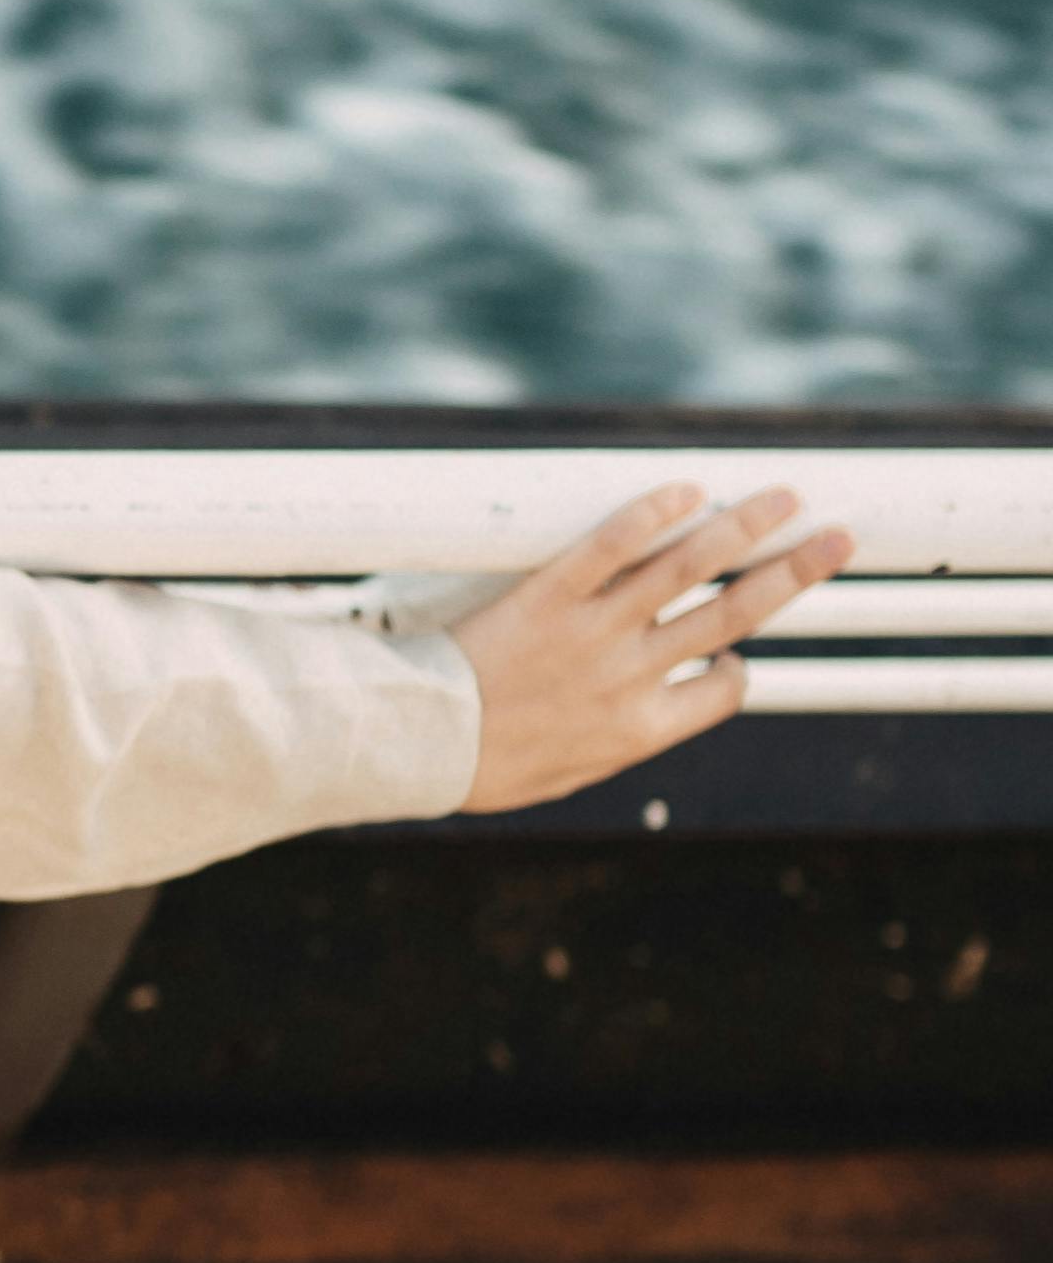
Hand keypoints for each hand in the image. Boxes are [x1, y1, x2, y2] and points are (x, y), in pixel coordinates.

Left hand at [445, 481, 849, 813]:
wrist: (423, 745)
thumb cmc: (488, 766)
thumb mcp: (569, 773)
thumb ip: (619, 741)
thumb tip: (656, 716)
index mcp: (644, 728)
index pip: (725, 687)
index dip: (734, 666)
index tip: (726, 652)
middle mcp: (633, 675)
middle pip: (734, 611)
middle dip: (795, 572)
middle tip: (840, 538)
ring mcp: (594, 630)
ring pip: (688, 569)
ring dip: (745, 528)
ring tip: (786, 498)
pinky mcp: (550, 594)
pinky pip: (611, 545)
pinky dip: (652, 514)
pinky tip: (687, 490)